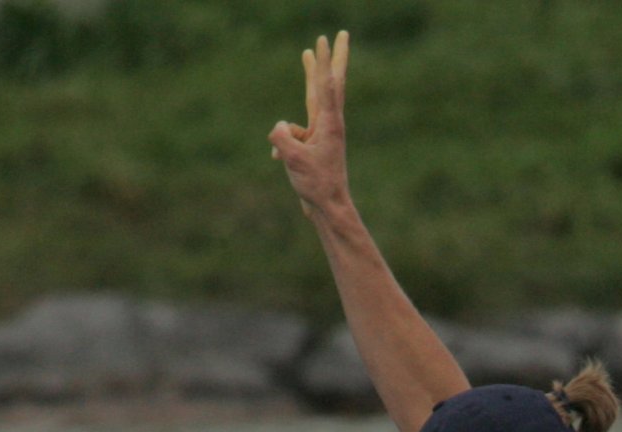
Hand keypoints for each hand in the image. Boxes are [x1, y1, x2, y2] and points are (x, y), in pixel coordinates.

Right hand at [267, 31, 351, 217]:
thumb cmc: (315, 184)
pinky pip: (292, 133)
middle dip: (334, 57)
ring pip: (312, 98)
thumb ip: (281, 136)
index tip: (323, 41)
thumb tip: (279, 126)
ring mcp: (322, 131)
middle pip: (331, 82)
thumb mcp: (292, 159)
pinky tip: (278, 159)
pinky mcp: (315, 141)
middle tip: (342, 34)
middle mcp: (329, 123)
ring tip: (307, 52)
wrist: (328, 207)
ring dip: (310, 77)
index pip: (326, 86)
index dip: (322, 63)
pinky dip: (283, 143)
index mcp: (329, 124)